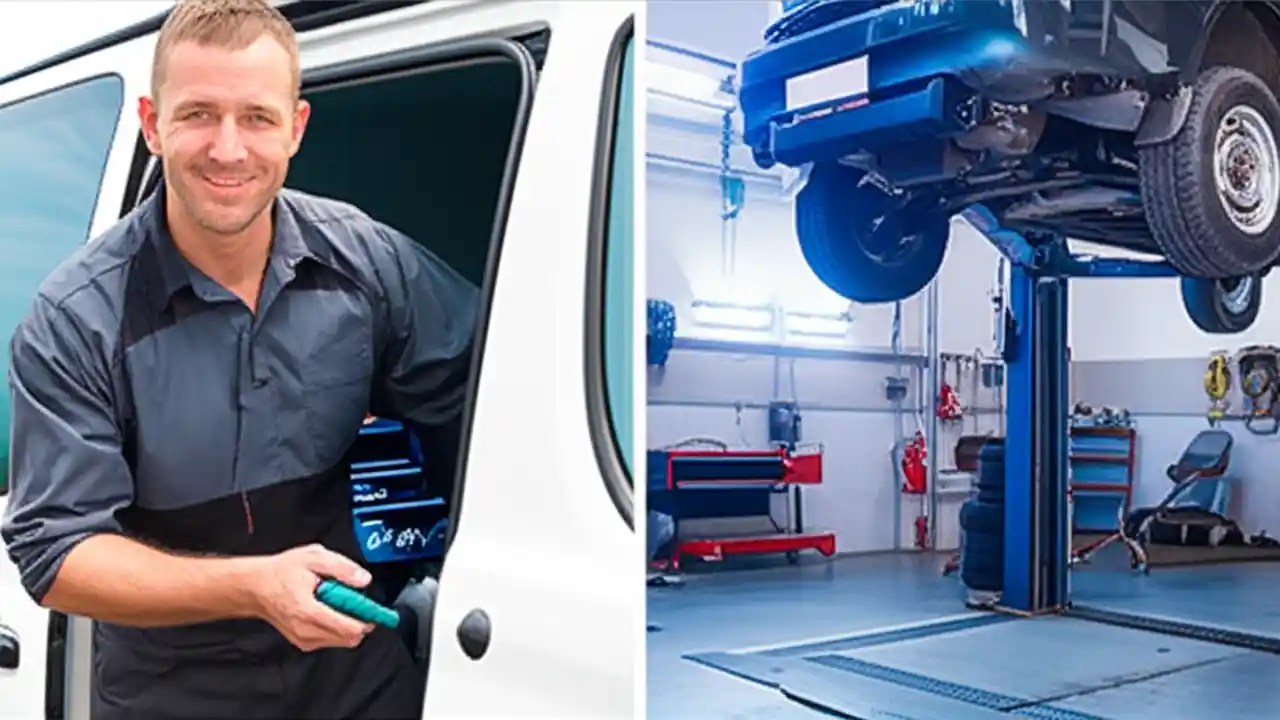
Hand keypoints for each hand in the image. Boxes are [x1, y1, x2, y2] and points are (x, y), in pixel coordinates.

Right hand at [249, 543, 375, 651]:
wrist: (256, 586)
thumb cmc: (283, 571)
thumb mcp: (314, 557)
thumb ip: (342, 568)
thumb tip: (364, 580)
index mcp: (308, 611)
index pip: (348, 628)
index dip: (367, 618)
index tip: (374, 608)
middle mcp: (305, 631)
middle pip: (349, 638)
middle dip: (358, 620)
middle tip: (352, 600)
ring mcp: (303, 639)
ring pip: (342, 641)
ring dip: (346, 623)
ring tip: (334, 602)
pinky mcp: (303, 643)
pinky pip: (331, 640)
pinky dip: (336, 627)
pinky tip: (326, 609)